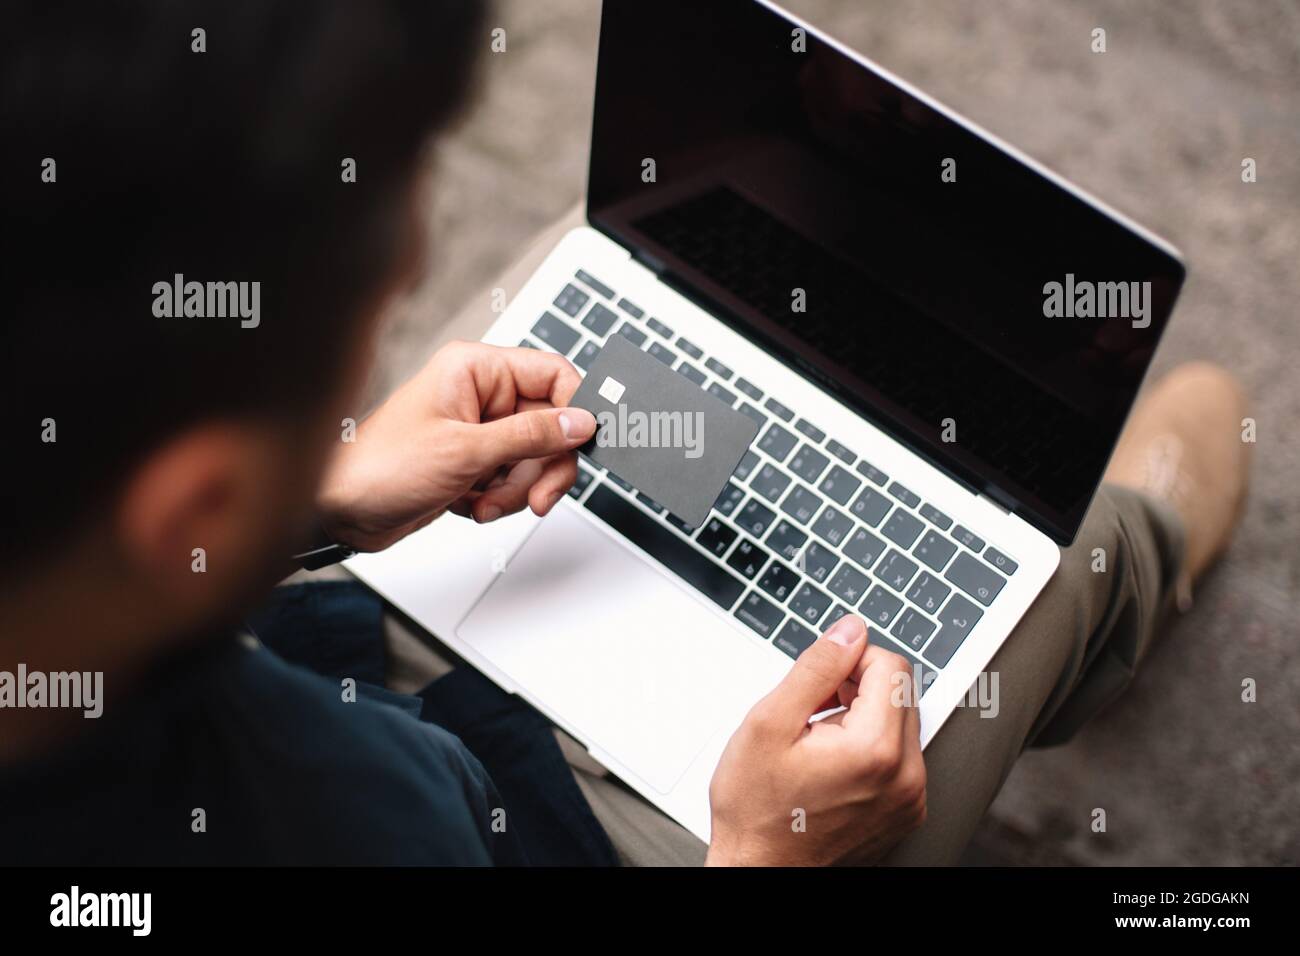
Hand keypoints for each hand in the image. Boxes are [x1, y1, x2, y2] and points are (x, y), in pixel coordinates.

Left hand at [316, 341, 596, 551]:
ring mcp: (478, 429)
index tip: (578, 444)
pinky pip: (514, 478)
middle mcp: (480, 394)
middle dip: (542, 467)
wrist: (340, 511)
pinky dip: (500, 498)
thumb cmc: (379, 467)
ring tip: (485, 502)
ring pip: (535, 458)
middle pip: (550, 424)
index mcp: (476, 369)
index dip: (573, 411)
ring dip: (517, 489)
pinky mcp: (474, 461)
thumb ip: (531, 436)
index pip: (553, 375)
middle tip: (537, 497)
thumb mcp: (466, 452)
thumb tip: (579, 423)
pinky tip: (471, 503)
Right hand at [706, 614, 926, 865]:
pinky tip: (831, 765)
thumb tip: (850, 630)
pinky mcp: (906, 812)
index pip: (891, 666)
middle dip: (856, 688)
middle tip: (811, 712)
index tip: (818, 682)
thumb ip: (816, 668)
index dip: (850, 661)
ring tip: (816, 742)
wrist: (760, 874)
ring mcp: (911, 799)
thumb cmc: (755, 812)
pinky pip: (901, 757)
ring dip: (863, 717)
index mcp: (876, 750)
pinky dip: (870, 748)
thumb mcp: (769, 723)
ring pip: (901, 722)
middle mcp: (906, 777)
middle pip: (901, 692)